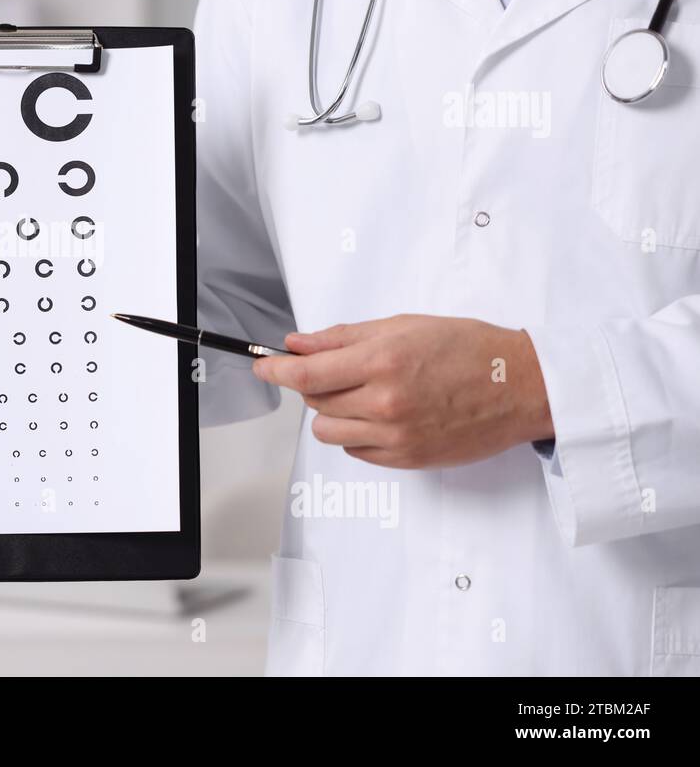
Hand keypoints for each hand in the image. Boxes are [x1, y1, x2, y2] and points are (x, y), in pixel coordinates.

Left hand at [253, 314, 553, 468]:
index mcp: (382, 361)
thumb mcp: (403, 326)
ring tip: (362, 393)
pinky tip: (381, 413)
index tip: (263, 367)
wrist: (520, 386)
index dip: (275, 371)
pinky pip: (356, 449)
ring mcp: (396, 435)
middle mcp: (385, 402)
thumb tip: (298, 344)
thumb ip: (344, 337)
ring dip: (332, 411)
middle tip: (337, 370)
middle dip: (313, 384)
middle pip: (314, 402)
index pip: (305, 374)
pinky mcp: (407, 458)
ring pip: (329, 430)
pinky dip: (356, 432)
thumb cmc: (468, 349)